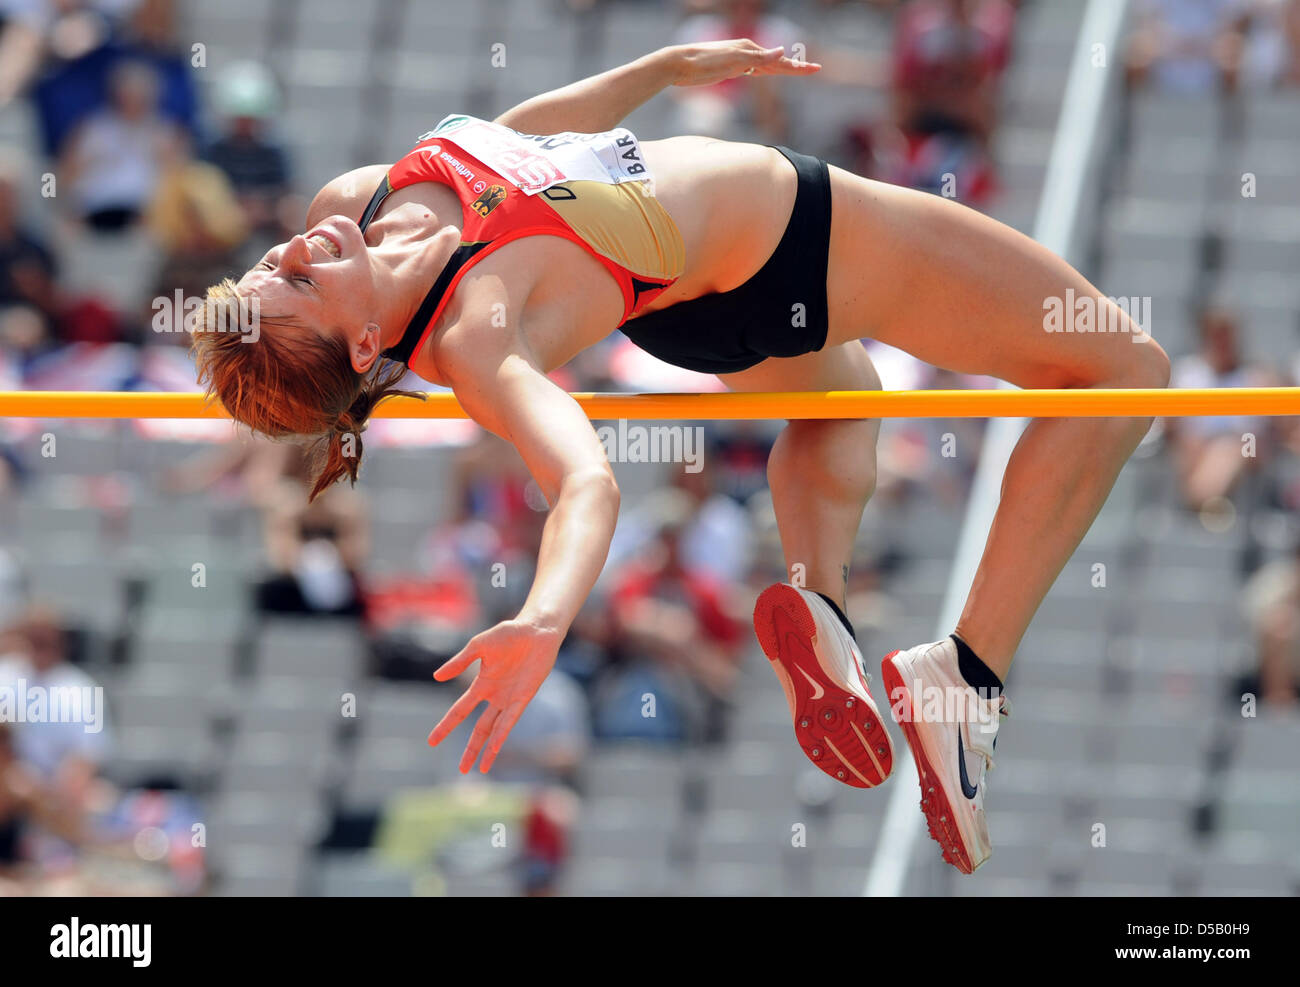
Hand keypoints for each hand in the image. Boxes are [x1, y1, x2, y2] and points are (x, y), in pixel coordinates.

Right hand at [428, 619, 561, 772]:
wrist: (536, 629)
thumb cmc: (509, 634)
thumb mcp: (478, 646)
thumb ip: (460, 662)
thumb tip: (436, 678)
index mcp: (481, 685)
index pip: (459, 711)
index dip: (445, 726)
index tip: (431, 742)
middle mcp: (495, 696)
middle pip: (479, 730)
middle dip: (470, 749)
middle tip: (461, 770)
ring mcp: (510, 699)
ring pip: (495, 730)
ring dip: (487, 749)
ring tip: (481, 769)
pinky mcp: (524, 697)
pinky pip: (510, 719)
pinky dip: (501, 733)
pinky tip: (494, 747)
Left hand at [667, 39, 820, 87]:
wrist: (679, 64)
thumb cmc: (704, 62)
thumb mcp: (733, 60)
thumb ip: (758, 57)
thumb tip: (783, 51)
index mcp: (750, 50)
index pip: (780, 61)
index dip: (798, 67)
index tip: (816, 69)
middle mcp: (746, 52)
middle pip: (777, 61)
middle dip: (795, 66)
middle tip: (814, 69)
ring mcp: (738, 60)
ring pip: (766, 65)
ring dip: (782, 68)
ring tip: (797, 69)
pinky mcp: (728, 68)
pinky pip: (752, 68)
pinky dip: (763, 70)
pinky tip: (764, 72)